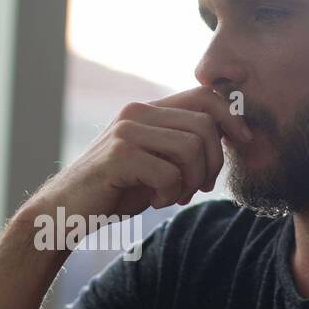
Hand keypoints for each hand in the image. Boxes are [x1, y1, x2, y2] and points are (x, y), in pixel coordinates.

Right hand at [25, 86, 251, 223]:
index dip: (232, 118)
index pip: (205, 97)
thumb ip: (183, 147)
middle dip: (214, 163)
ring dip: (193, 181)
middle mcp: (137, 112)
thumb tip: (233, 138)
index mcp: (148, 110)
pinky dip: (170, 194)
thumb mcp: (155, 163)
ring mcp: (126, 131)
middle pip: (205, 126)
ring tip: (176, 196)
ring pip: (192, 148)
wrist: (65, 212)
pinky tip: (156, 202)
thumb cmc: (115, 190)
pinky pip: (169, 173)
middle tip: (200, 188)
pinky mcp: (118, 156)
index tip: (244, 143)